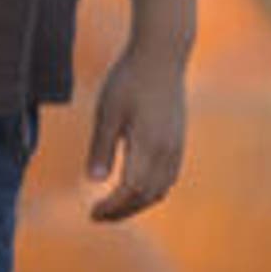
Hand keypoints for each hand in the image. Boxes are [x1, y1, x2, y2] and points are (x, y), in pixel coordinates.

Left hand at [84, 55, 186, 223]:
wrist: (162, 55)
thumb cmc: (129, 79)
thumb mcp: (107, 111)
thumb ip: (101, 147)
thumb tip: (92, 180)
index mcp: (147, 144)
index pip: (130, 190)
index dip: (112, 207)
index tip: (91, 213)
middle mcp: (167, 150)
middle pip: (147, 196)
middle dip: (122, 212)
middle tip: (97, 216)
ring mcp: (176, 146)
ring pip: (160, 190)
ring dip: (137, 204)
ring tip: (113, 207)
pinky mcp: (179, 141)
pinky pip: (168, 178)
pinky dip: (150, 191)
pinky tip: (133, 188)